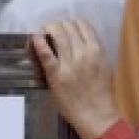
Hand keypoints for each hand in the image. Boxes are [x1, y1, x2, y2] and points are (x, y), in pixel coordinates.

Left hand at [31, 20, 120, 138]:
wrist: (98, 115)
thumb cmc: (101, 94)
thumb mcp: (104, 67)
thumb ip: (93, 52)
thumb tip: (79, 40)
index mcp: (97, 50)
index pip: (82, 24)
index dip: (69, 23)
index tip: (62, 26)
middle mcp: (85, 53)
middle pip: (67, 27)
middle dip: (55, 25)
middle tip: (48, 29)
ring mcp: (70, 64)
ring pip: (57, 35)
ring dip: (46, 30)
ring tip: (41, 32)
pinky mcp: (57, 75)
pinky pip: (46, 54)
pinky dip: (39, 44)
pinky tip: (34, 38)